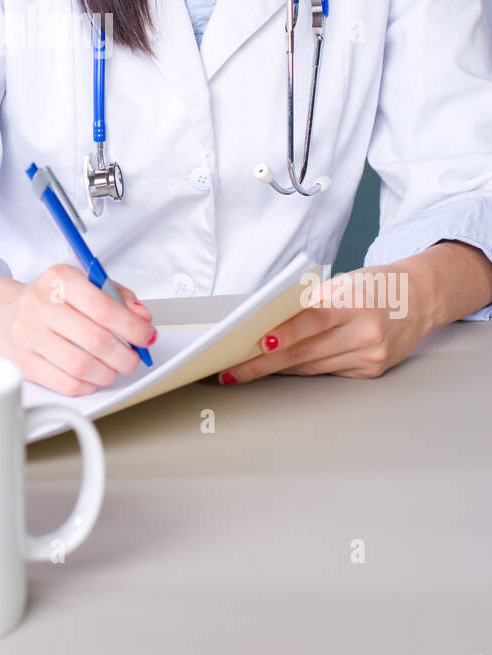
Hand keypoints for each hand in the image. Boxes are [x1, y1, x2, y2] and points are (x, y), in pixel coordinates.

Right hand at [0, 263, 156, 394]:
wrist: (3, 314)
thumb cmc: (50, 300)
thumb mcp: (83, 284)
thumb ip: (117, 295)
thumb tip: (142, 317)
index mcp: (59, 278)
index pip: (104, 307)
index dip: (132, 327)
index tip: (146, 335)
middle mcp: (40, 305)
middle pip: (96, 340)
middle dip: (125, 354)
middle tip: (133, 356)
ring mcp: (28, 336)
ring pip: (82, 366)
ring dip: (108, 372)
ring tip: (113, 367)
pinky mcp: (24, 363)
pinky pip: (66, 383)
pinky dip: (88, 384)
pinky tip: (92, 376)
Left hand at [217, 263, 435, 383]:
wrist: (419, 298)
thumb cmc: (375, 285)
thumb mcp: (345, 282)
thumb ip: (312, 302)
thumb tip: (270, 322)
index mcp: (357, 303)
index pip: (314, 320)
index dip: (285, 333)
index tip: (257, 343)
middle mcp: (366, 333)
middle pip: (307, 352)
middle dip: (265, 364)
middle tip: (234, 371)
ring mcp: (371, 356)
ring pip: (313, 366)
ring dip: (279, 369)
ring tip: (247, 371)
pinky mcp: (372, 371)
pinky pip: (328, 372)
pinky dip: (305, 368)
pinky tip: (282, 368)